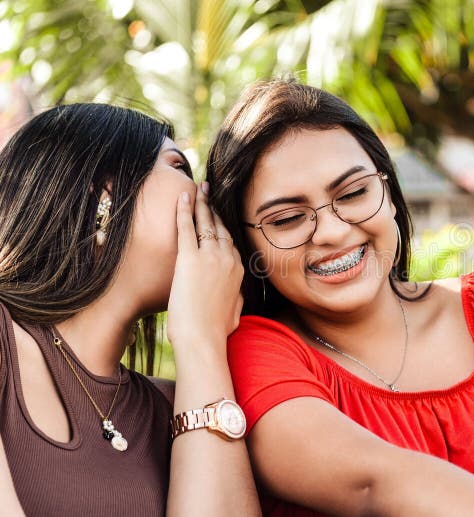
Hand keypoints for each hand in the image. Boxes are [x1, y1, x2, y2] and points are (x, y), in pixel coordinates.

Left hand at [166, 182, 243, 354]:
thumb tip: (237, 297)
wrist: (203, 340)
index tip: (217, 214)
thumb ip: (236, 298)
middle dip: (213, 207)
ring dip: (201, 203)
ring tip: (198, 188)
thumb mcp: (234, 312)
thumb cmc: (215, 332)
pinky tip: (182, 195)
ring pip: (206, 222)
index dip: (222, 225)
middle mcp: (228, 259)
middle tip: (208, 191)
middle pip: (220, 227)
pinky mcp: (189, 259)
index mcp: (238, 270)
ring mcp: (210, 257)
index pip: (230, 241)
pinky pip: (187, 227)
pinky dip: (184, 210)